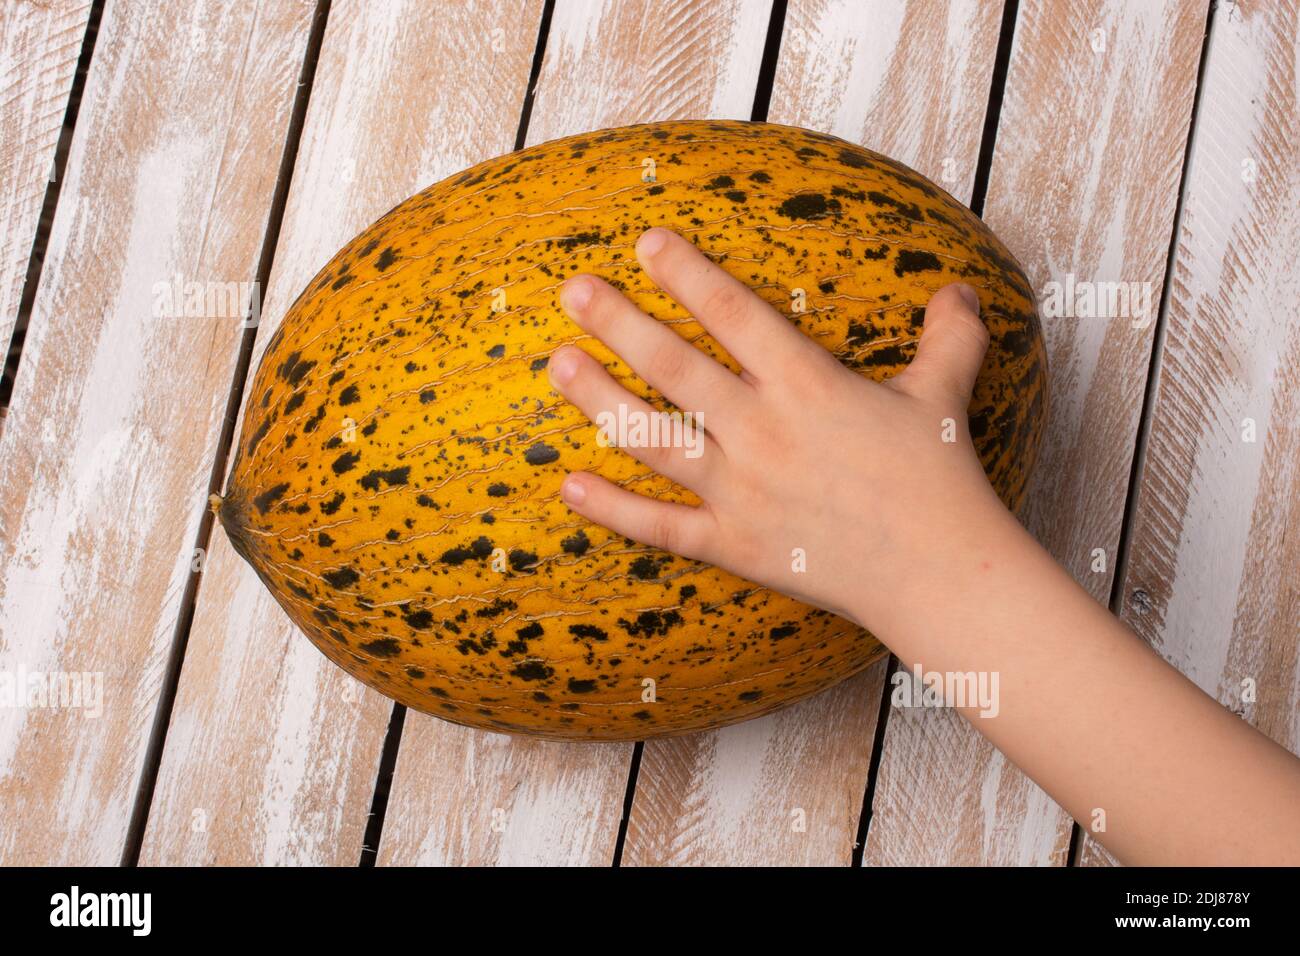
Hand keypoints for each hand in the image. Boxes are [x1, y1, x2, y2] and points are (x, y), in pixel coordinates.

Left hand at [547, 226, 1007, 634]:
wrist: (939, 575)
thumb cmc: (942, 480)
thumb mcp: (946, 393)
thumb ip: (949, 334)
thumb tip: (961, 288)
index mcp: (807, 385)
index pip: (733, 314)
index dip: (687, 274)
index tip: (646, 242)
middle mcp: (761, 431)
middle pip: (674, 367)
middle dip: (619, 323)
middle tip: (573, 290)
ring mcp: (740, 491)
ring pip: (651, 438)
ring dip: (599, 399)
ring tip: (558, 364)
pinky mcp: (733, 545)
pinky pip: (659, 527)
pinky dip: (611, 509)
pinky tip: (568, 485)